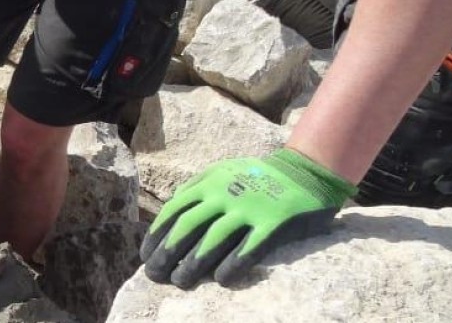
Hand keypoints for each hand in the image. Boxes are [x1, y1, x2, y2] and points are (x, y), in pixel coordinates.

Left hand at [141, 147, 355, 287]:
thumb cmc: (258, 176)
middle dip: (167, 252)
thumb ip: (196, 187)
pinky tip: (220, 279)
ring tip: (180, 281)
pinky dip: (233, 264)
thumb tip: (169, 211)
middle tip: (155, 273)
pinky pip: (250, 247)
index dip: (157, 234)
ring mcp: (249, 207)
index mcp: (209, 181)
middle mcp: (225, 193)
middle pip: (188, 226)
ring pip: (214, 239)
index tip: (146, 255)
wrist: (305, 171)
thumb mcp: (222, 171)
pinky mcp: (274, 222)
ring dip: (194, 263)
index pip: (174, 210)